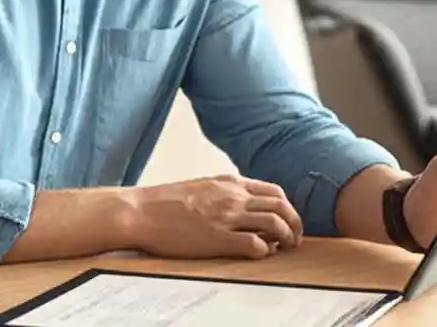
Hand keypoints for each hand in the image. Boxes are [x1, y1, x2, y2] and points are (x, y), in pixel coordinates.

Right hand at [124, 174, 303, 258]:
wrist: (141, 212)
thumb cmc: (165, 202)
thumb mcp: (202, 186)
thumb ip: (225, 192)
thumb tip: (243, 203)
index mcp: (230, 183)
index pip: (274, 191)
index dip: (287, 207)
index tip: (288, 220)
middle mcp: (233, 197)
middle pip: (281, 206)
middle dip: (295, 222)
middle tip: (295, 237)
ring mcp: (227, 217)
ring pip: (274, 223)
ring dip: (286, 237)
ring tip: (286, 247)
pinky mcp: (218, 238)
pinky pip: (254, 245)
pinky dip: (264, 251)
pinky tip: (261, 254)